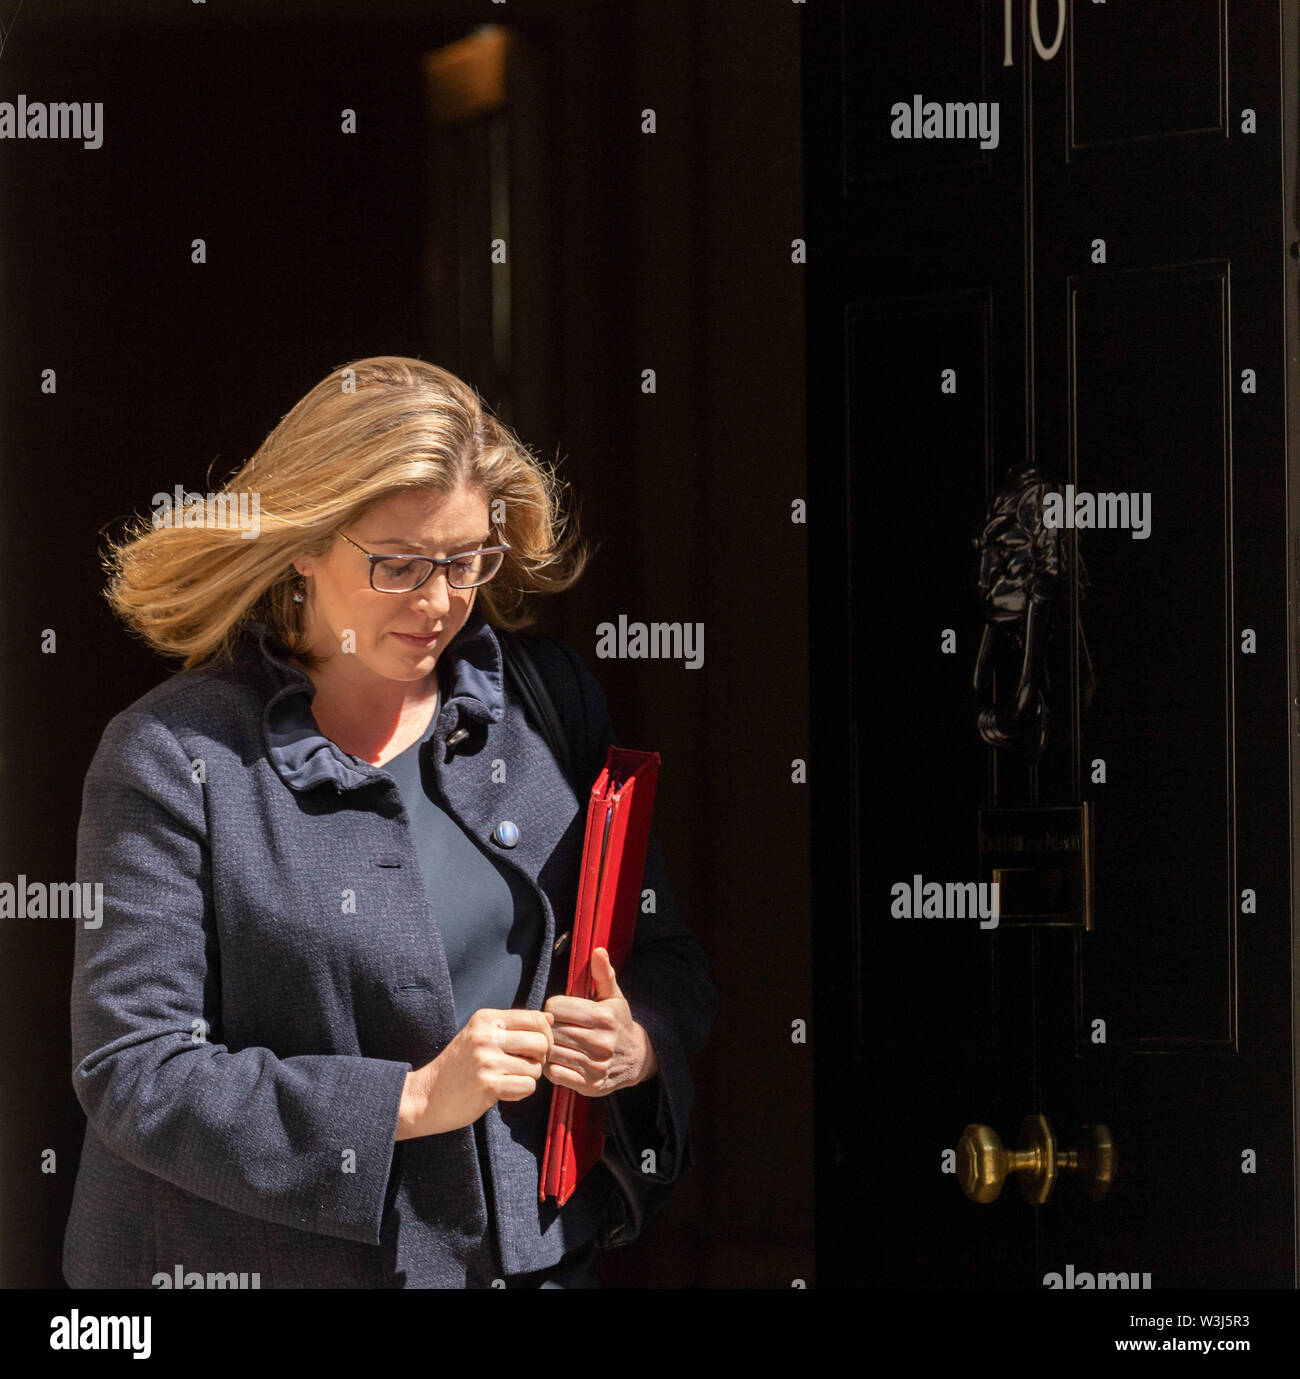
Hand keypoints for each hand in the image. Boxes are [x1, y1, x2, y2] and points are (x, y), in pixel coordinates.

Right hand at [405, 1007, 554, 1137]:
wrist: (425, 1096)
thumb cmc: (458, 1066)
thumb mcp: (480, 1035)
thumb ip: (513, 1026)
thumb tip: (551, 1017)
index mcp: (486, 1018)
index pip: (536, 1018)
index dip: (546, 1035)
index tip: (537, 1049)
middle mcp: (487, 1035)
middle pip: (541, 1042)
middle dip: (540, 1058)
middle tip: (525, 1067)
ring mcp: (487, 1060)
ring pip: (536, 1068)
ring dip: (528, 1078)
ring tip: (508, 1079)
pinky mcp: (489, 1085)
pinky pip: (527, 1086)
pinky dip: (520, 1092)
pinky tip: (503, 1092)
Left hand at [543, 948, 657, 1096]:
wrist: (637, 1059)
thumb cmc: (618, 1023)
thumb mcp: (614, 997)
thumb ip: (603, 974)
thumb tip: (598, 950)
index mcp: (604, 1016)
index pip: (555, 1007)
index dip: (553, 1007)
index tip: (559, 1011)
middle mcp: (601, 1042)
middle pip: (552, 1030)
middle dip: (550, 1027)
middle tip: (554, 1027)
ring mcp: (595, 1065)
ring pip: (552, 1052)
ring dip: (549, 1047)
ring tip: (555, 1041)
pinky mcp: (590, 1085)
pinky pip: (555, 1073)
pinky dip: (552, 1066)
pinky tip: (559, 1058)